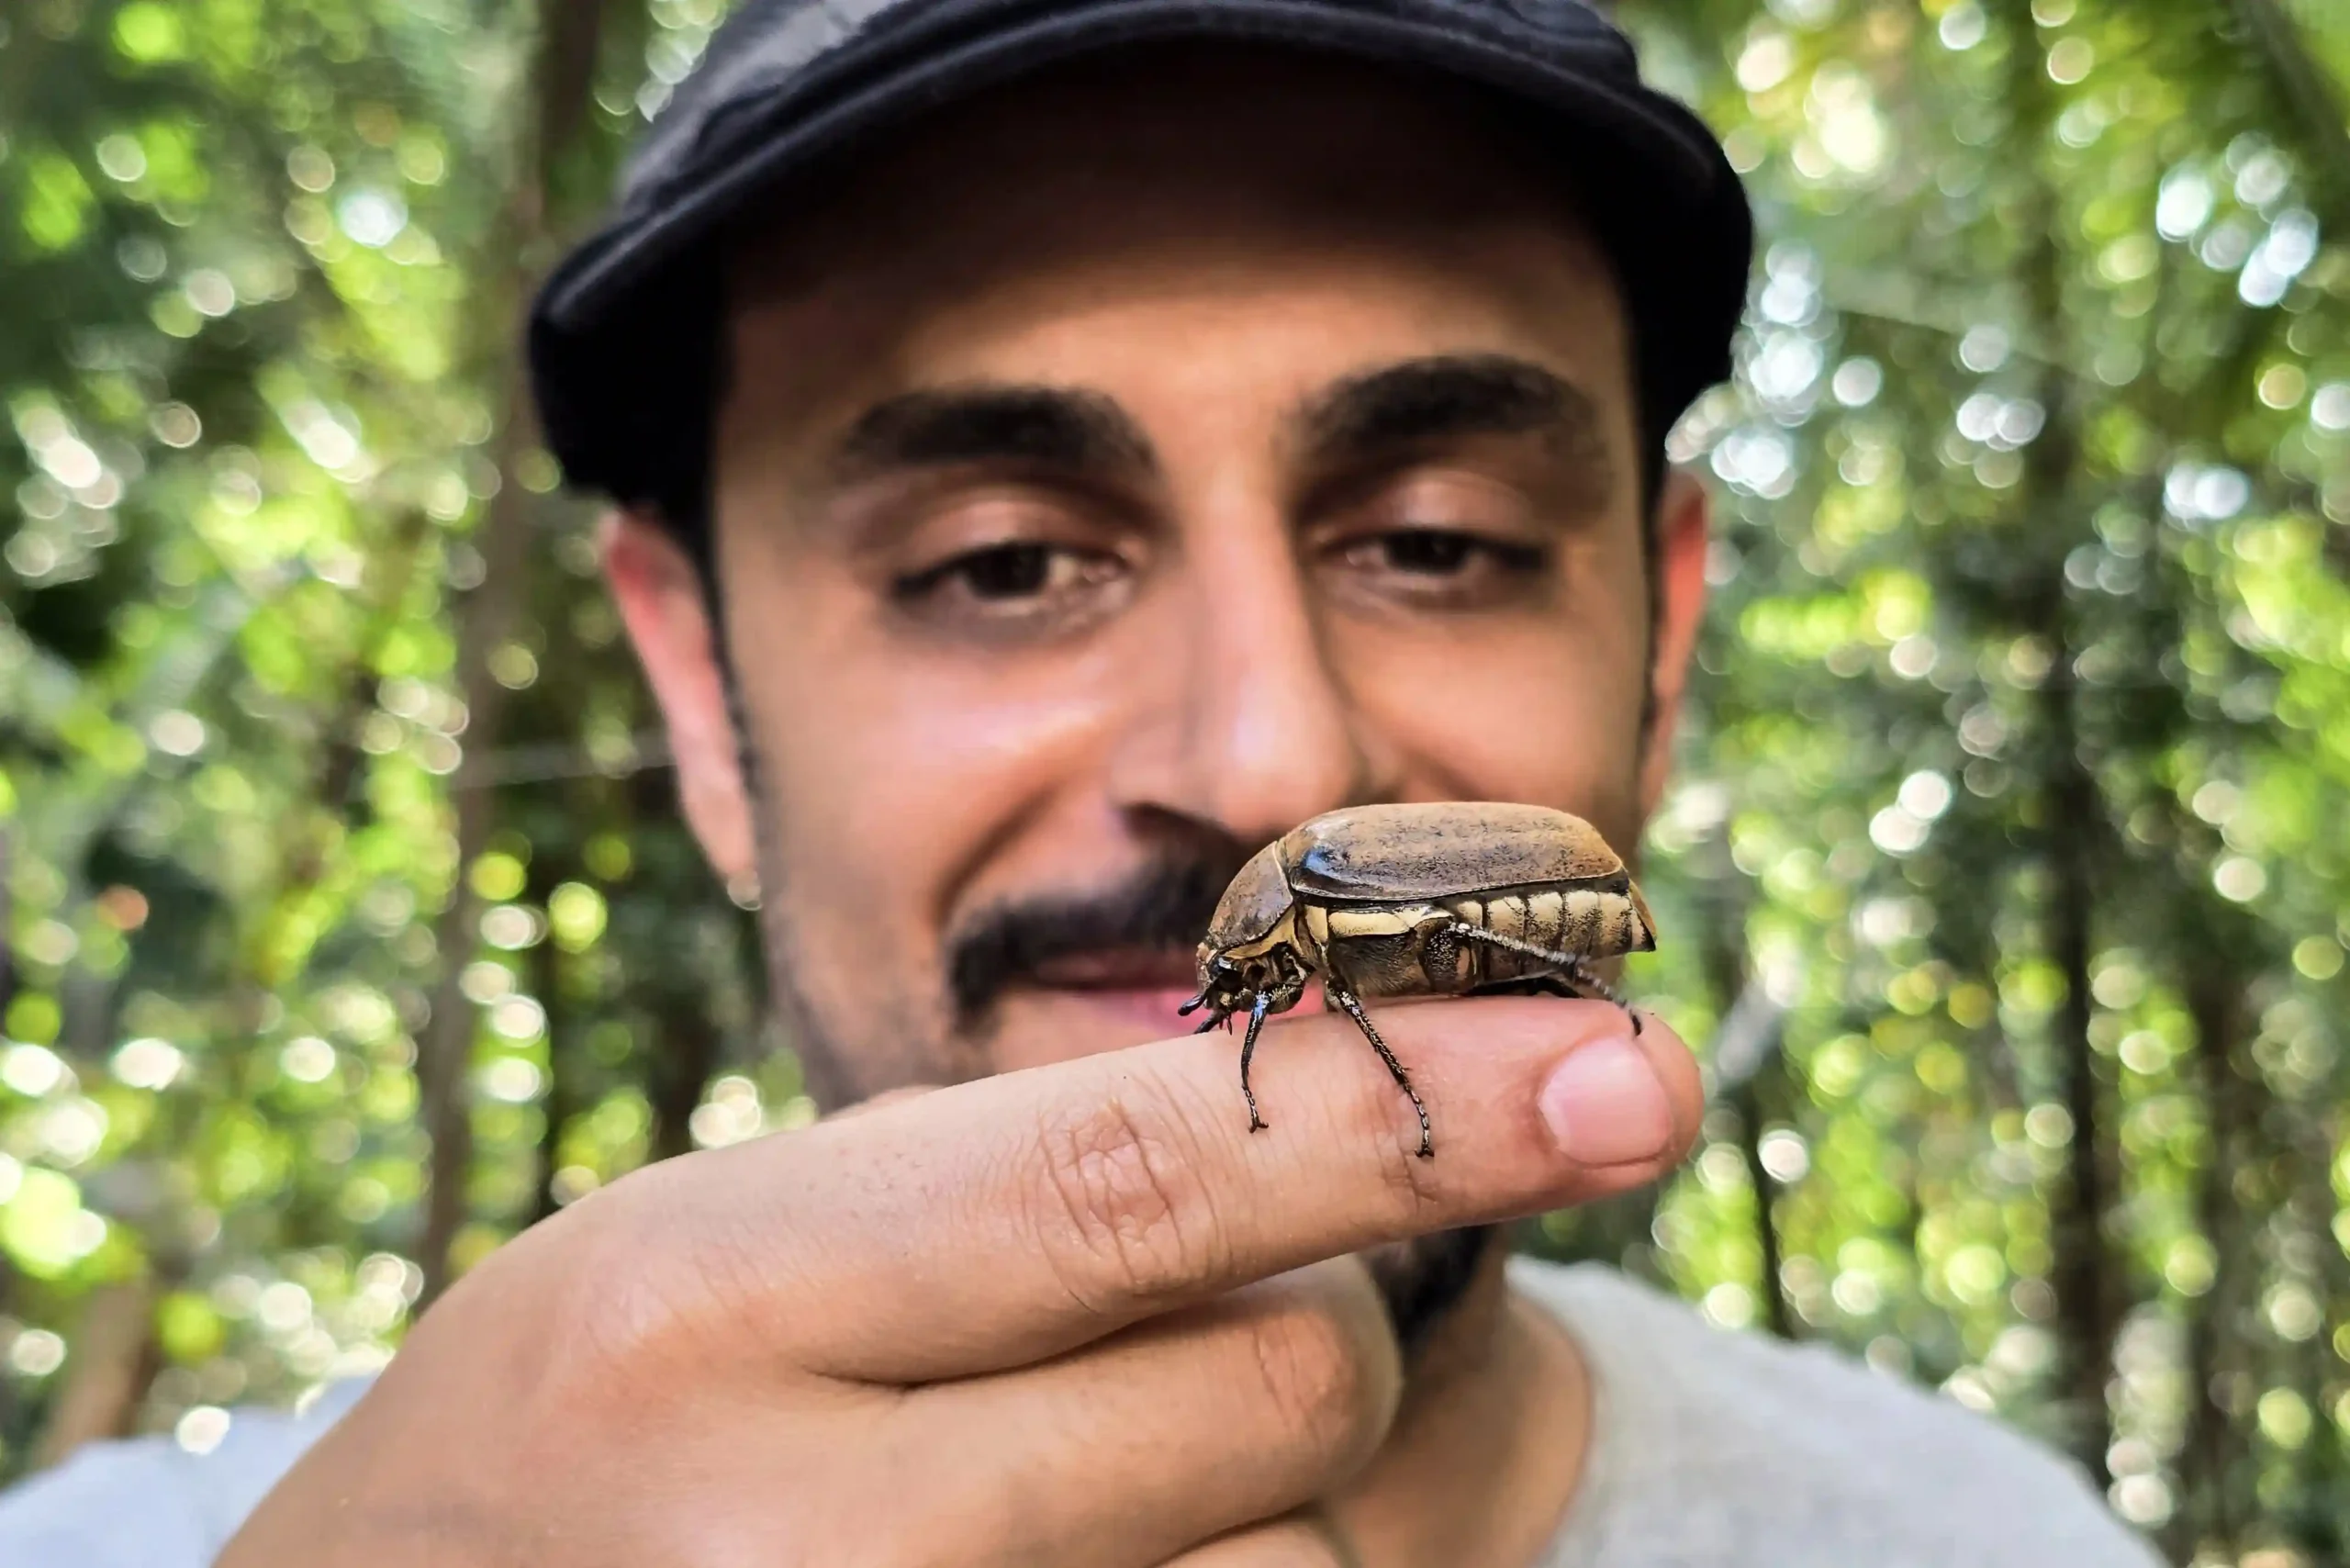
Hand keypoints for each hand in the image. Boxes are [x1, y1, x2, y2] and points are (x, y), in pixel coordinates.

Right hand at [218, 998, 1698, 1567]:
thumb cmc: (605, 1403)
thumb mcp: (749, 1235)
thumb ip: (1029, 1194)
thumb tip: (1383, 1158)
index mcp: (721, 1301)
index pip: (1142, 1178)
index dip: (1418, 1117)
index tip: (1634, 1072)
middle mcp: (803, 1535)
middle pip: (1284, 1396)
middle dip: (1307, 1327)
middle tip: (1167, 1319)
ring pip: (1302, 1566)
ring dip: (1279, 1495)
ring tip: (1077, 1474)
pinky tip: (1137, 1542)